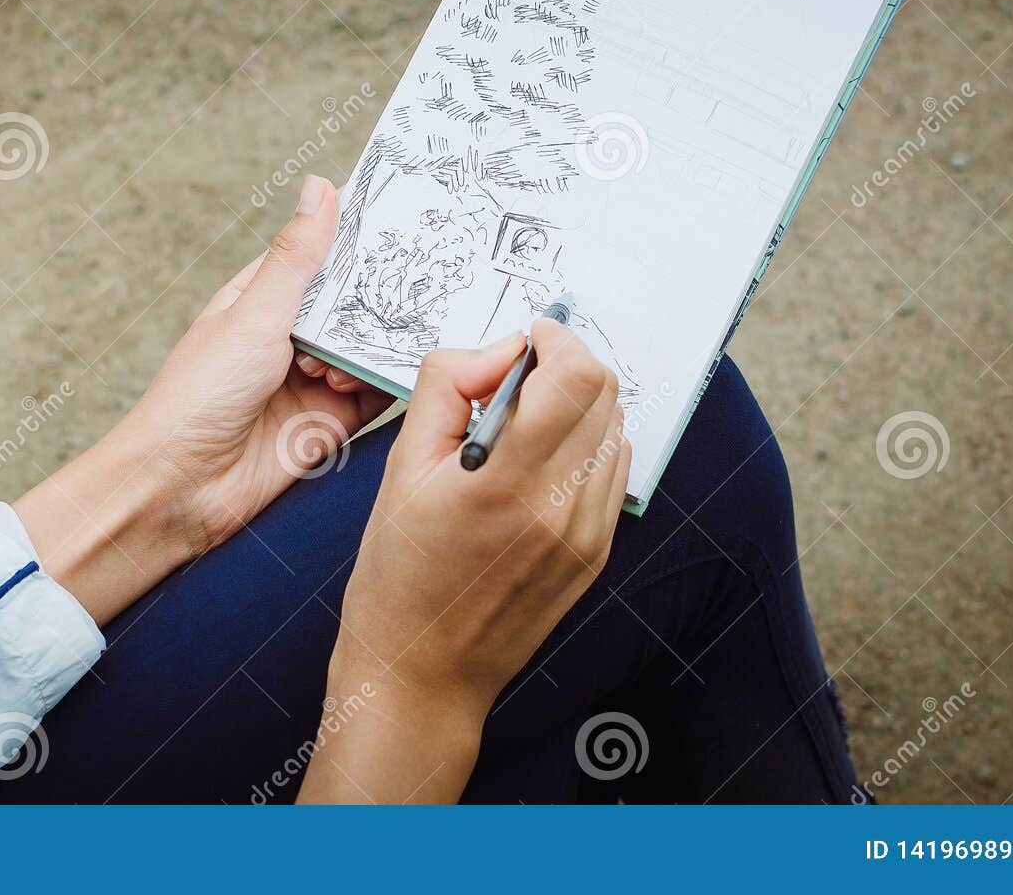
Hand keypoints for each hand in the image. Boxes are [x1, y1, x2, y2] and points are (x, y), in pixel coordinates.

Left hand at [13, 176, 393, 623]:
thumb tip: (320, 188)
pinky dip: (391, 378)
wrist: (182, 489)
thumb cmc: (196, 397)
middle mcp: (291, 334)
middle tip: (430, 264)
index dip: (360, 229)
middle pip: (354, 298)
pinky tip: (401, 365)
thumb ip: (298, 258)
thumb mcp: (254, 314)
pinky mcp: (333, 420)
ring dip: (377, 339)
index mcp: (263, 298)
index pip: (322, 251)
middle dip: (384, 286)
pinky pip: (378, 390)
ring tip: (381, 335)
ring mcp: (314, 377)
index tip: (406, 204)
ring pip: (369, 343)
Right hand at [298, 320, 629, 803]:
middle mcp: (561, 508)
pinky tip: (538, 461)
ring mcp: (587, 535)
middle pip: (605, 394)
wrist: (421, 674)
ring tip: (522, 426)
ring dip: (577, 406)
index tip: (527, 339)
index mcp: (507, 483)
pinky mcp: (596, 554)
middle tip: (516, 379)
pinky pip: (611, 471)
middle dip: (565, 365)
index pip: (574, 377)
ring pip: (615, 428)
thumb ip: (447, 389)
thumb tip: (499, 351)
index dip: (555, 339)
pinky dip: (585, 446)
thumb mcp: (401, 467)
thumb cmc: (398, 578)